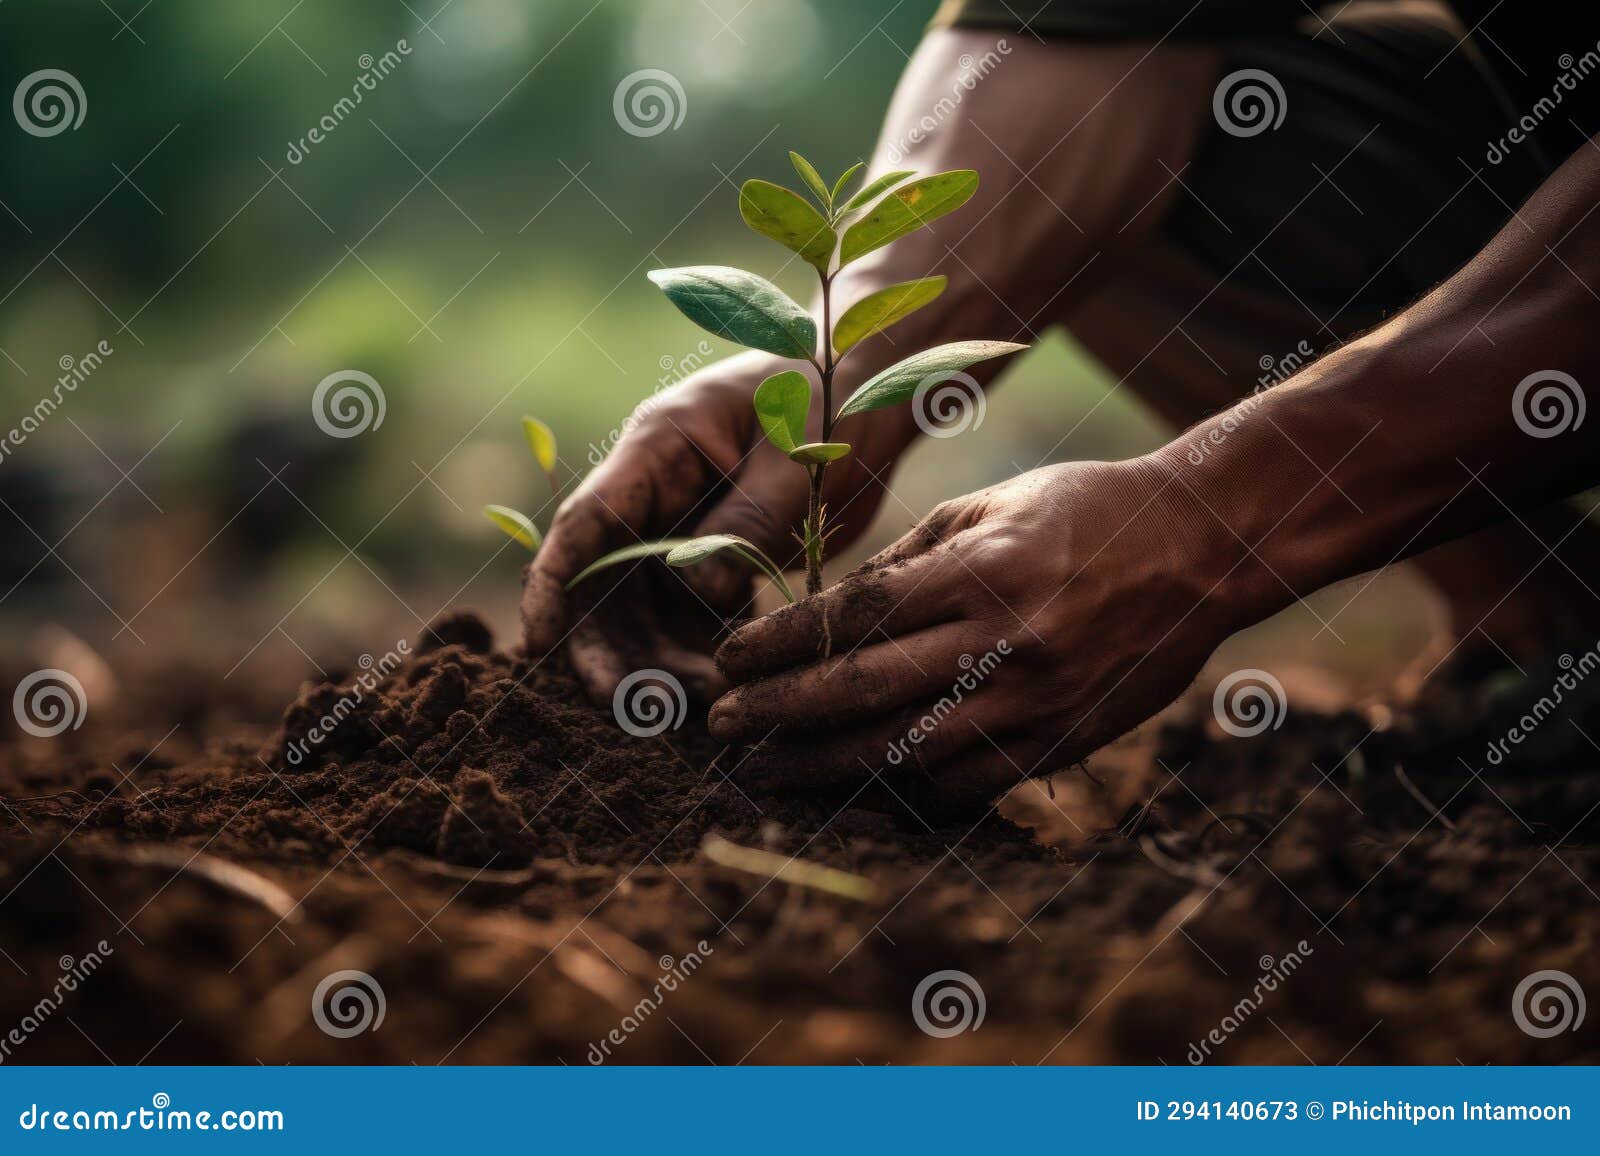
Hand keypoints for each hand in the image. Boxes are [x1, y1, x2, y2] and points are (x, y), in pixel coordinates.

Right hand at [521, 352, 902, 703]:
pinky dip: (705, 652)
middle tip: (646, 705)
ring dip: (665, 660)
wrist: (867, 390)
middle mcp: (659, 495)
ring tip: (708, 698)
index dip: (552, 585)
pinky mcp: (720, 557)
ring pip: (649, 610)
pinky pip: (696, 615)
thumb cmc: (827, 401)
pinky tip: (730, 686)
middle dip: (612, 649)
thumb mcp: (794, 457)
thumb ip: (746, 522)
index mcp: (658, 450)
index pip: (585, 521)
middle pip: (606, 582)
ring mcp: (686, 529)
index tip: (535, 643)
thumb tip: (701, 591)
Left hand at [708, 457, 1239, 813]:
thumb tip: (830, 608)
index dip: (782, 642)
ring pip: (909, 751)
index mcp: (981, 571)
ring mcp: (1038, 700)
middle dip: (782, 712)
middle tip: (724, 726)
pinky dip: (906, 790)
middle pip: (866, 691)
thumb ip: (908, 559)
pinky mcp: (1065, 741)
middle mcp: (1005, 642)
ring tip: (770, 769)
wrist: (1201, 547)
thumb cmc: (1085, 510)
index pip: (854, 615)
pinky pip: (970, 783)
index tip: (729, 658)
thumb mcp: (988, 506)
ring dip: (827, 766)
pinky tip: (859, 788)